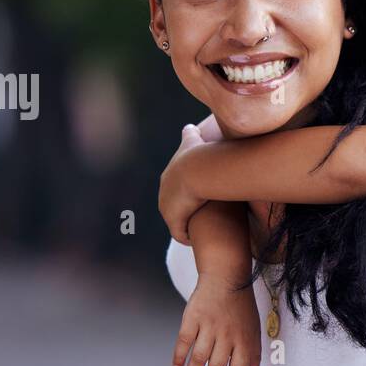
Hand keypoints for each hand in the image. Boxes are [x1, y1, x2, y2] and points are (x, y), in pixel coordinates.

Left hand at [159, 124, 206, 244]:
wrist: (197, 169)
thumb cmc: (201, 154)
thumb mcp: (193, 140)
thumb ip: (191, 133)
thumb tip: (190, 125)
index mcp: (169, 176)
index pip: (171, 184)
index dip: (179, 191)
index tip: (186, 196)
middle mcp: (164, 192)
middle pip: (171, 204)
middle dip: (181, 210)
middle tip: (195, 216)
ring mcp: (167, 207)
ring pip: (176, 220)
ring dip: (184, 225)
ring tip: (195, 231)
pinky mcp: (174, 220)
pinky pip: (180, 233)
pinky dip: (186, 236)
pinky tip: (194, 240)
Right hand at [173, 271, 262, 365]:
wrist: (226, 277)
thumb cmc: (241, 306)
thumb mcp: (254, 329)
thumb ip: (254, 354)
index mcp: (244, 339)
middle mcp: (227, 334)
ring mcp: (208, 326)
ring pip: (199, 358)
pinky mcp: (192, 317)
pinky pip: (183, 341)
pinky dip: (179, 356)